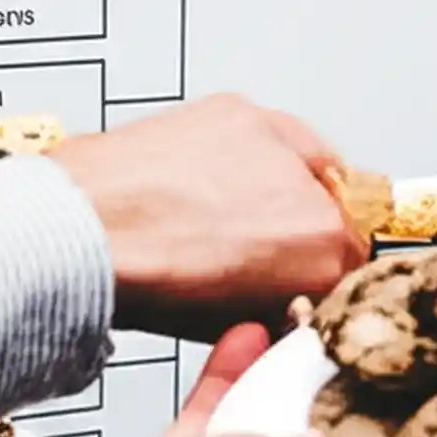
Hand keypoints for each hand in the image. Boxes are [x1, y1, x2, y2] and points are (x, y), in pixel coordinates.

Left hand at [51, 95, 368, 342]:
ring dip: (285, 188)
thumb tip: (284, 292)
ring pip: (314, 169)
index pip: (355, 266)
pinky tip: (216, 178)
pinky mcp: (246, 115)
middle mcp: (315, 202)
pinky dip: (254, 153)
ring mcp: (282, 152)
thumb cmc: (141, 280)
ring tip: (231, 210)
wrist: (82, 231)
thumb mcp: (232, 321)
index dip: (320, 276)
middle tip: (262, 245)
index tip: (297, 278)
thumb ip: (280, 302)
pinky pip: (278, 135)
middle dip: (306, 232)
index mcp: (321, 260)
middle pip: (340, 216)